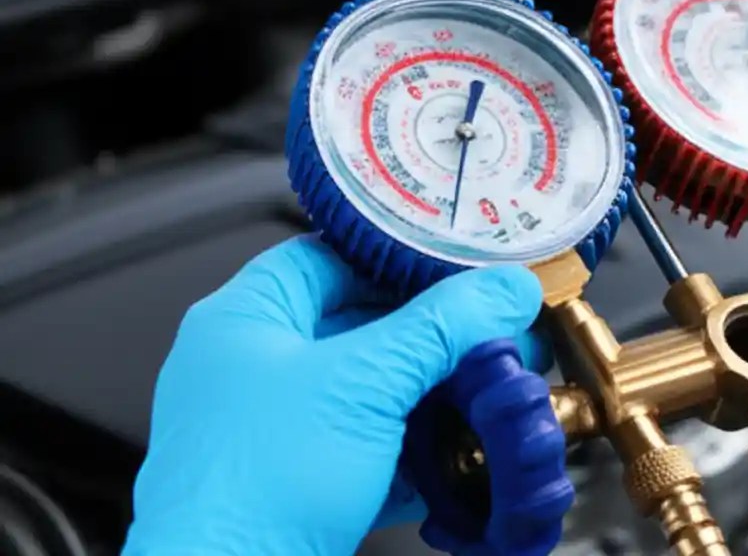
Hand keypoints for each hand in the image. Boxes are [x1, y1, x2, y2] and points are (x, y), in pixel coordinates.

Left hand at [123, 235, 546, 555]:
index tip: (459, 271)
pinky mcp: (299, 485)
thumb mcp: (364, 385)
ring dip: (433, 397)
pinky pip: (371, 451)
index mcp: (245, 321)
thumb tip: (501, 290)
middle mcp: (253, 370)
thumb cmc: (251, 490)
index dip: (398, 261)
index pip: (329, 257)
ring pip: (372, 393)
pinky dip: (417, 452)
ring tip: (488, 394)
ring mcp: (275, 431)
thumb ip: (442, 329)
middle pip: (362, 327)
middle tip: (490, 336)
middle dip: (434, 338)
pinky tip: (460, 458)